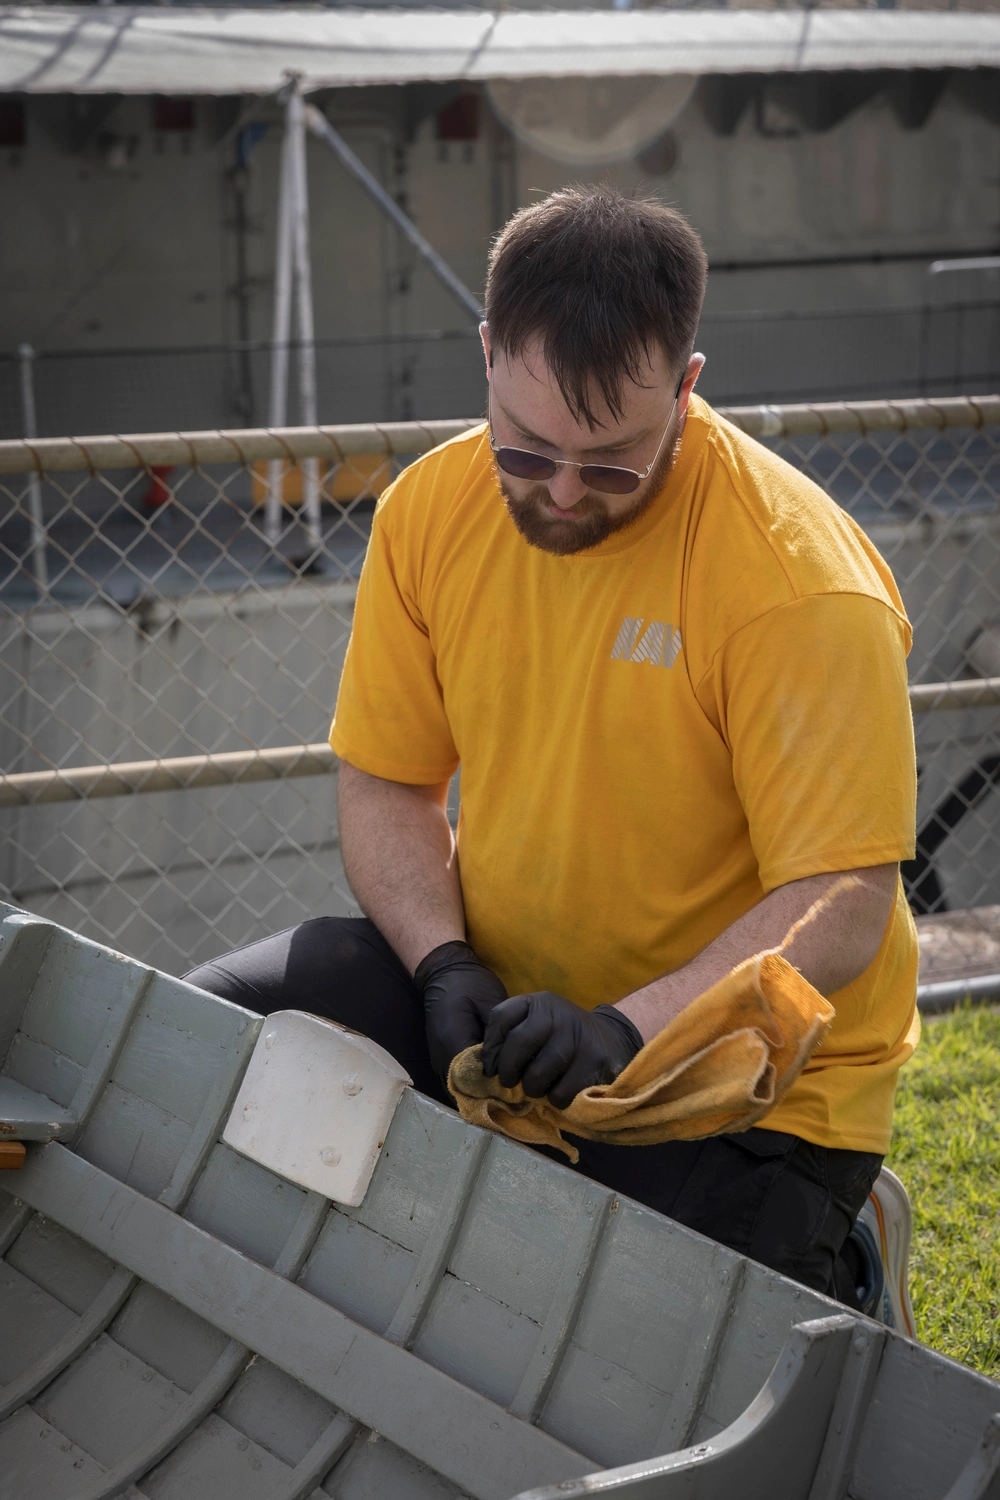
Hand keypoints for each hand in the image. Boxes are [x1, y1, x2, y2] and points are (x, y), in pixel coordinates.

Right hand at [414, 940, 507, 1090]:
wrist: (444, 972)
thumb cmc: (469, 983)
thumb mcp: (491, 1003)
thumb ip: (500, 1033)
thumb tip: (513, 1061)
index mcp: (454, 1041)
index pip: (475, 1077)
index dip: (497, 1085)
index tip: (518, 1086)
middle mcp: (441, 1057)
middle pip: (466, 1089)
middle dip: (489, 1093)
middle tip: (516, 1093)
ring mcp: (438, 1060)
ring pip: (460, 1087)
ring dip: (480, 1091)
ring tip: (506, 1091)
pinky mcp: (441, 1057)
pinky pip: (456, 1079)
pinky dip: (472, 1084)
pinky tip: (492, 1081)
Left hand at [481, 992, 643, 1110]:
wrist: (611, 1040)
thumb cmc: (562, 1037)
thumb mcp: (537, 1023)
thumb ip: (511, 1035)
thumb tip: (485, 1066)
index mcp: (538, 1003)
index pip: (501, 1017)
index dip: (490, 1047)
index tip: (490, 1066)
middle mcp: (557, 1013)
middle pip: (518, 1045)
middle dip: (508, 1071)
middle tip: (510, 1082)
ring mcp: (577, 1036)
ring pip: (538, 1074)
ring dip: (532, 1089)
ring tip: (537, 1087)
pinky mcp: (594, 1060)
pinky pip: (560, 1092)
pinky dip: (555, 1099)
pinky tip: (559, 1091)